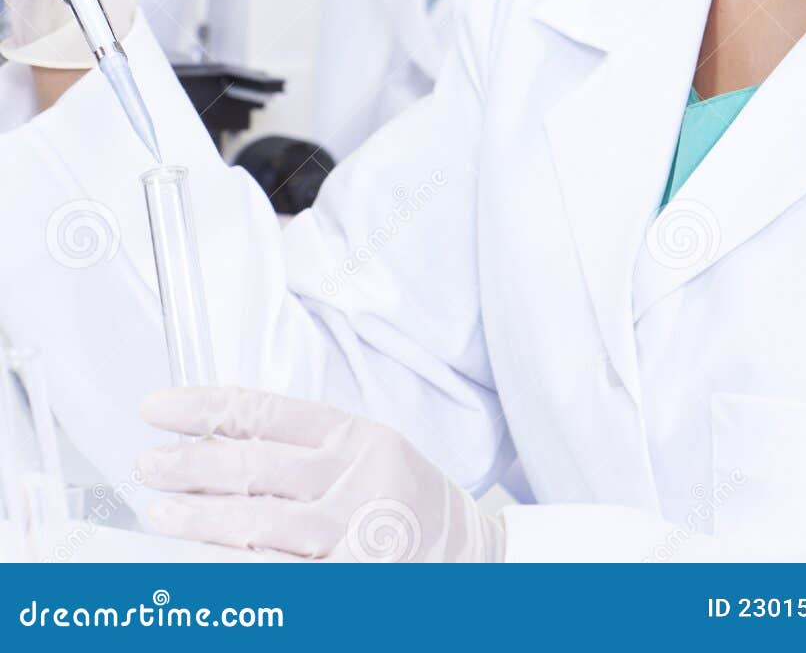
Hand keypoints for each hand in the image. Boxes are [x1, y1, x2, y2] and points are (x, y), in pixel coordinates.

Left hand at [139, 385, 504, 562]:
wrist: (474, 554)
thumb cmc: (405, 498)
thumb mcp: (364, 451)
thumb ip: (300, 446)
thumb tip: (213, 443)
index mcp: (353, 435)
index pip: (265, 412)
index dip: (205, 408)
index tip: (158, 409)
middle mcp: (355, 476)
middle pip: (257, 467)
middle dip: (191, 465)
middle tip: (147, 465)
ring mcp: (354, 532)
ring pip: (262, 525)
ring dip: (203, 521)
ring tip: (162, 514)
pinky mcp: (352, 581)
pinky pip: (282, 577)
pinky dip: (238, 572)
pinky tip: (204, 568)